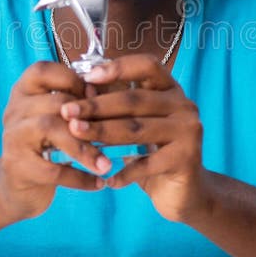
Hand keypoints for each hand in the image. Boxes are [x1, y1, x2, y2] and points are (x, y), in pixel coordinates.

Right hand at [0, 61, 109, 220]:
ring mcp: (13, 137)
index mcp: (24, 91)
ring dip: (84, 148)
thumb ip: (78, 104)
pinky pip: (53, 170)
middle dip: (87, 118)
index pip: (43, 70)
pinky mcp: (17, 167)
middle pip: (54, 102)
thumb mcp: (59, 120)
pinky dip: (79, 178)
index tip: (95, 96)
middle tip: (113, 134)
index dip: (72, 79)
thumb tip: (110, 92)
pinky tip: (99, 183)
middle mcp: (14, 110)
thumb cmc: (48, 145)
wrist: (18, 187)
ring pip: (51, 129)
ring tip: (107, 164)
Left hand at [59, 55, 208, 221]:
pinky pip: (146, 163)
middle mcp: (184, 105)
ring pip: (137, 129)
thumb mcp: (134, 123)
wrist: (184, 190)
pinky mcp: (186, 158)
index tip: (87, 77)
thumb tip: (83, 86)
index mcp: (171, 89)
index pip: (147, 66)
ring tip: (76, 136)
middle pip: (135, 100)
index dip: (118, 68)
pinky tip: (105, 178)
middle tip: (67, 112)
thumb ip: (115, 105)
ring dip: (102, 132)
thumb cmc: (152, 152)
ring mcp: (188, 130)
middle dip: (97, 106)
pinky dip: (123, 172)